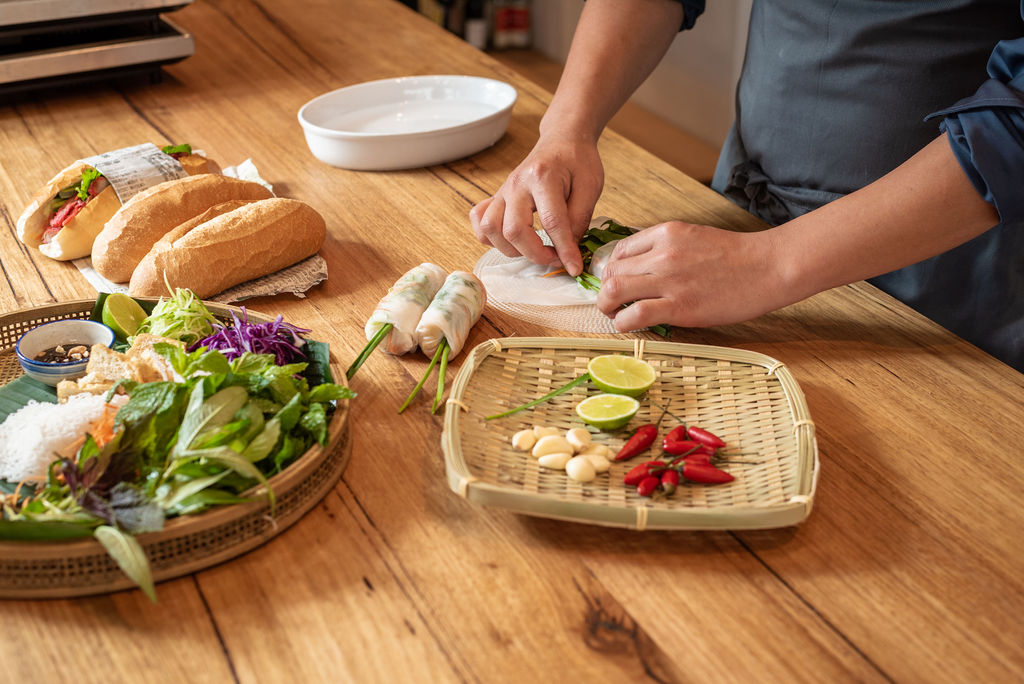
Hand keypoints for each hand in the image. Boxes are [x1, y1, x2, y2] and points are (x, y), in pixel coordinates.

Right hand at [470, 132, 602, 276]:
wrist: (562, 140)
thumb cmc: (577, 161)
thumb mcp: (590, 187)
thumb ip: (579, 218)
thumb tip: (568, 250)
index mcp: (542, 176)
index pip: (552, 223)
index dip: (564, 250)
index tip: (574, 268)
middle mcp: (516, 184)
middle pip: (514, 230)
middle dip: (536, 254)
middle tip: (555, 258)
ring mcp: (502, 191)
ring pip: (491, 229)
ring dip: (511, 249)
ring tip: (533, 249)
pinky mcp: (496, 197)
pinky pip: (479, 222)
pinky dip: (490, 237)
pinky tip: (510, 240)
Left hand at [596, 221, 788, 330]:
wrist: (768, 267)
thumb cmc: (736, 256)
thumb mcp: (694, 237)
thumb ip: (666, 247)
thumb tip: (641, 267)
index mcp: (666, 233)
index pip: (620, 250)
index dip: (612, 270)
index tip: (616, 282)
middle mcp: (663, 254)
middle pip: (612, 271)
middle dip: (605, 290)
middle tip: (611, 303)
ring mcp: (670, 280)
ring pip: (615, 291)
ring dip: (606, 306)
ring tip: (614, 315)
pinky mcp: (679, 306)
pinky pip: (634, 316)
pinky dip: (623, 323)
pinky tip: (628, 326)